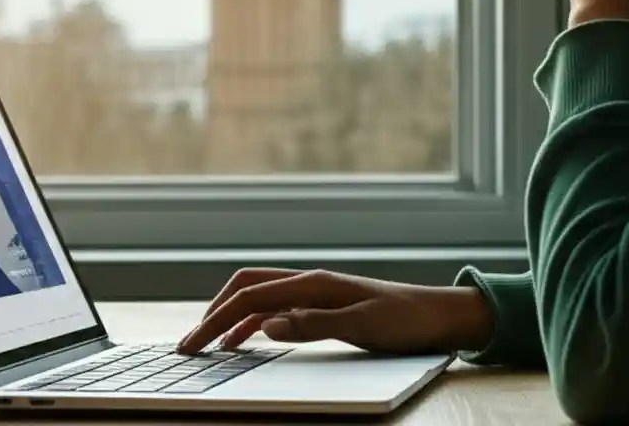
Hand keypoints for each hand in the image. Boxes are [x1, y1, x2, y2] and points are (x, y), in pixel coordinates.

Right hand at [176, 268, 493, 355]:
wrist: (439, 315)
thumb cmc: (405, 320)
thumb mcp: (361, 326)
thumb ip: (313, 324)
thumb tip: (266, 324)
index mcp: (314, 284)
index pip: (249, 298)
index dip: (214, 320)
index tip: (192, 345)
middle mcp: (310, 282)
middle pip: (246, 287)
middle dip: (212, 312)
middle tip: (189, 344)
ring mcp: (316, 292)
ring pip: (259, 297)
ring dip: (229, 317)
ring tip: (209, 345)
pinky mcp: (324, 305)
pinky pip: (277, 309)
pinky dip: (252, 323)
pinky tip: (246, 341)